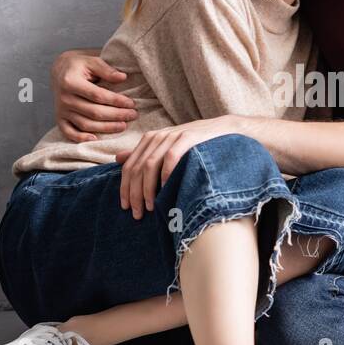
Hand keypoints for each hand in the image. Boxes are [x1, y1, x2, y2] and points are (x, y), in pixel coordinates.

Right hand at [51, 49, 137, 141]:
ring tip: (123, 125)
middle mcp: (64, 98)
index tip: (131, 103)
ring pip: (85, 124)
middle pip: (94, 112)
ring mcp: (61, 110)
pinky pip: (68, 133)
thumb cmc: (79, 66)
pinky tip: (96, 139)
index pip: (97, 95)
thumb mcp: (92, 61)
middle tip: (133, 115)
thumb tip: (123, 77)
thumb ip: (106, 69)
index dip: (116, 101)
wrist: (60, 71)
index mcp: (70, 82)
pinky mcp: (59, 118)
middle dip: (116, 115)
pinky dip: (81, 138)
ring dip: (106, 128)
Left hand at [117, 116, 241, 218]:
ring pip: (150, 165)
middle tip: (137, 213)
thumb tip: (118, 158)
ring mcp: (173, 136)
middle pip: (137, 168)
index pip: (129, 166)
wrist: (225, 131)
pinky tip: (166, 189)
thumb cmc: (195, 144)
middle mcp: (158, 136)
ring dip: (147, 189)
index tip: (125, 207)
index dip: (124, 188)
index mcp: (149, 139)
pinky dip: (165, 174)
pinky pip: (170, 158)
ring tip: (150, 207)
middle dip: (134, 193)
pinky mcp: (188, 138)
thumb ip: (144, 153)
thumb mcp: (167, 148)